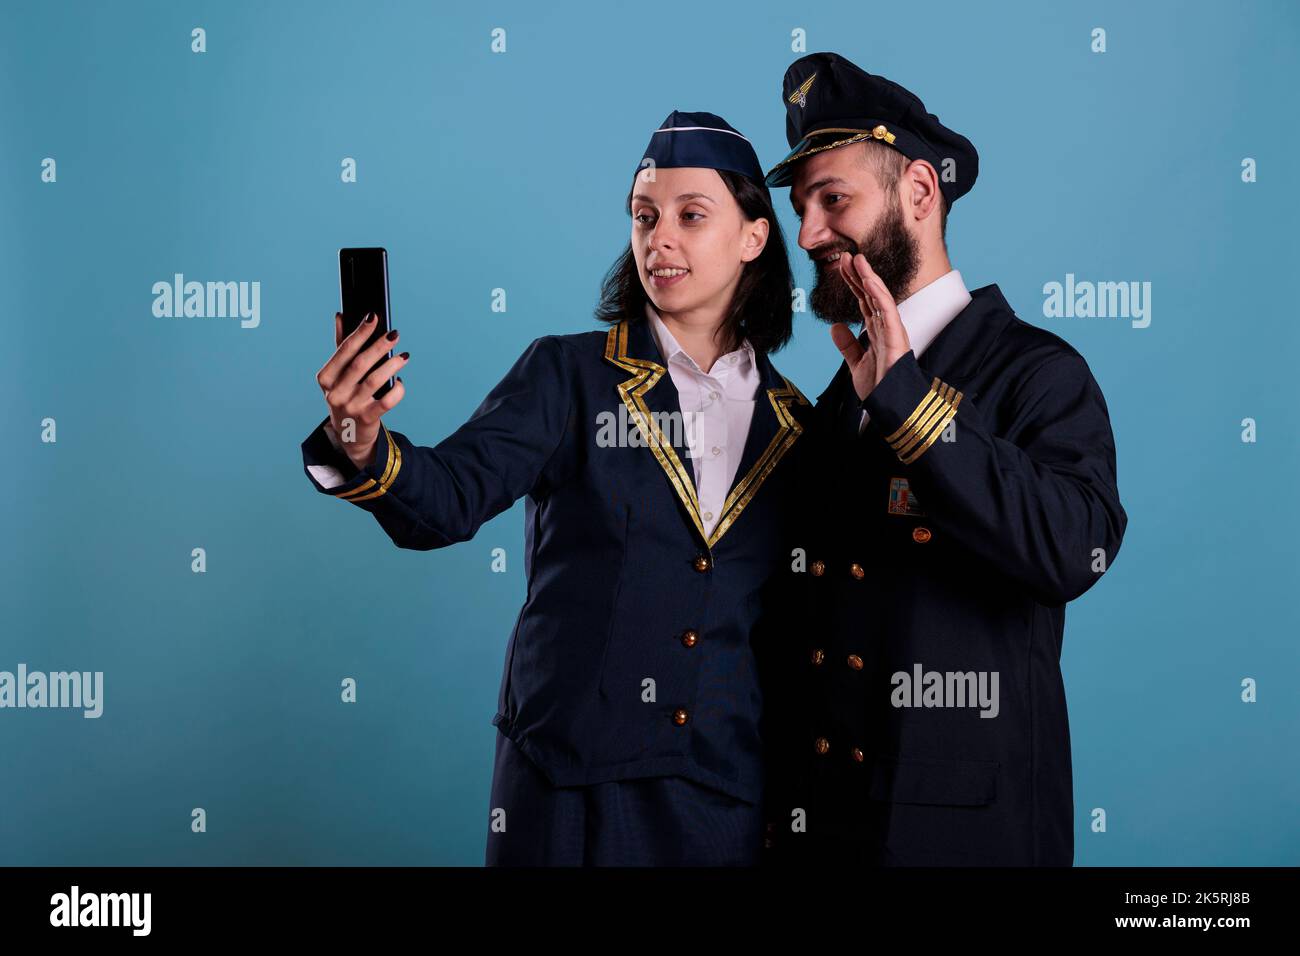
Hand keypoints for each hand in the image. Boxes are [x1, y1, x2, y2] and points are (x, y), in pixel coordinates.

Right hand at [315, 312, 409, 468]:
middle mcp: (335, 393)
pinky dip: (397, 390)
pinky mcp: (366, 419)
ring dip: (392, 365)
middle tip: (395, 334)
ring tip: (403, 356)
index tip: (374, 316)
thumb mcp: (338, 375)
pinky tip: (400, 382)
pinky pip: (387, 401)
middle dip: (379, 346)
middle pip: (360, 363)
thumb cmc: (345, 396)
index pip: (344, 350)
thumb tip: (341, 316)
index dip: (360, 332)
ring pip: (375, 380)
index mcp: (325, 378)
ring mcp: (350, 407)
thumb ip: (340, 346)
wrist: (350, 434)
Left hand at [829, 253, 910, 401]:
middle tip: (847, 256)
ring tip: (858, 260)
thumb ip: (847, 345)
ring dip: (869, 278)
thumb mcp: (855, 364)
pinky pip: (888, 312)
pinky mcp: (897, 338)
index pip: (863, 301)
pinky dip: (879, 295)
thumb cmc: (879, 387)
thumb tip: (834, 327)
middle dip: (859, 275)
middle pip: (870, 295)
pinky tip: (870, 281)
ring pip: (880, 298)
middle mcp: (885, 328)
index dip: (853, 284)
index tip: (842, 267)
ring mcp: (892, 331)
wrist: (888, 405)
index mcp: (876, 332)